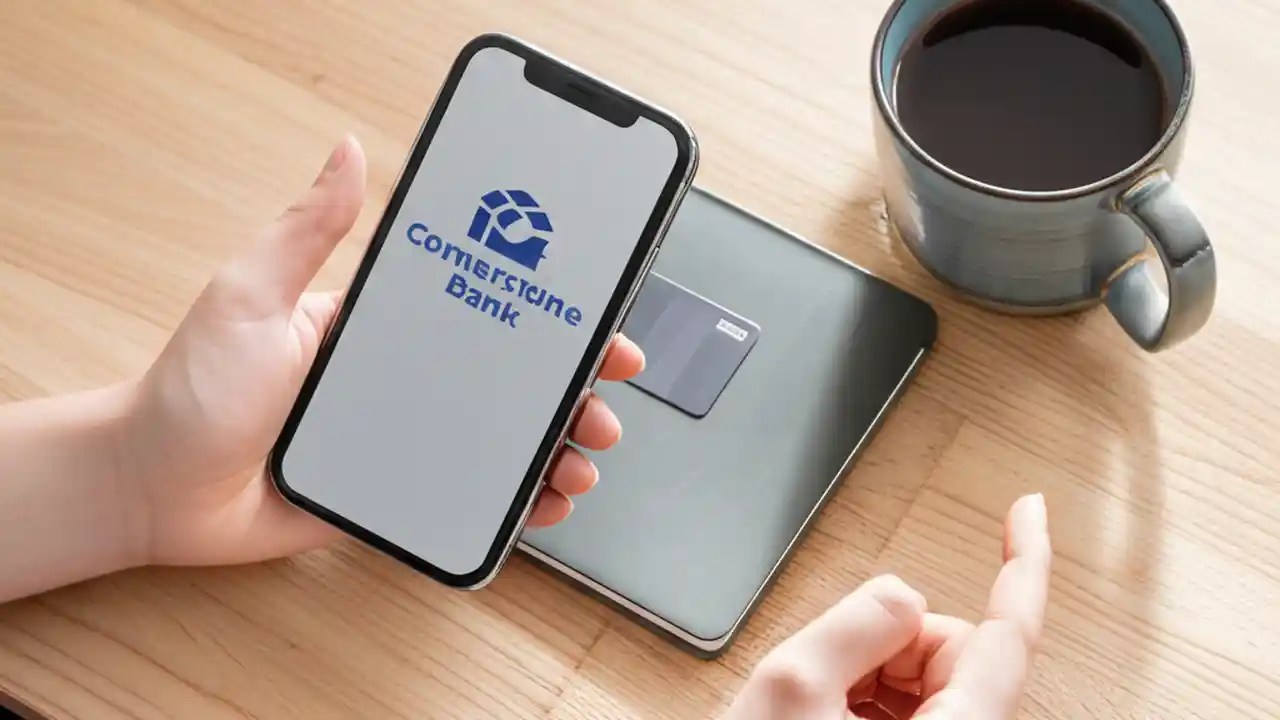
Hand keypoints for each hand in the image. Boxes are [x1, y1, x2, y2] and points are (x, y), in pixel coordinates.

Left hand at [126, 135, 643, 565]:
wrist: (150, 488)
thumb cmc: (191, 388)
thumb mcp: (250, 296)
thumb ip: (305, 231)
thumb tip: (348, 153)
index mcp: (380, 330)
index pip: (482, 316)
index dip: (545, 323)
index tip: (594, 328)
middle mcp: (400, 383)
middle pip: (506, 384)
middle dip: (569, 393)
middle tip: (603, 406)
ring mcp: (399, 442)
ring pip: (497, 443)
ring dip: (553, 449)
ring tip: (581, 459)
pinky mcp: (388, 496)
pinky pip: (463, 498)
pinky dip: (511, 502)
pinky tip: (543, 502)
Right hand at [725, 494, 1050, 719]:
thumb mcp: (792, 688)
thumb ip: (857, 620)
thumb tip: (903, 596)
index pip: (1009, 634)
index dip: (1025, 561)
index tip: (1026, 509)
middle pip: (952, 653)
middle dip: (892, 641)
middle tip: (832, 670)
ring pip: (923, 678)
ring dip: (868, 673)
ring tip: (819, 707)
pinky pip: (905, 706)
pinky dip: (862, 695)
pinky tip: (826, 717)